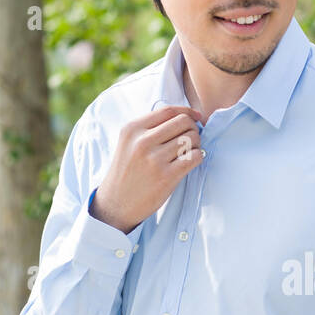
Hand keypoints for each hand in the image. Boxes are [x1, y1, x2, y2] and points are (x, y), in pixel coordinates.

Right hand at [89, 105, 205, 233]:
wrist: (116, 203)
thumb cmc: (127, 172)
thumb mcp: (129, 143)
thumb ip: (150, 128)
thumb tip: (186, 117)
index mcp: (133, 129)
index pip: (168, 111)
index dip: (187, 112)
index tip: (196, 117)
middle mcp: (142, 141)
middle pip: (183, 122)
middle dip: (193, 128)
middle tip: (191, 140)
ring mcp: (154, 159)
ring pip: (191, 139)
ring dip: (196, 144)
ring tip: (188, 153)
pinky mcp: (166, 176)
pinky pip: (195, 157)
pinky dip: (198, 157)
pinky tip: (190, 162)